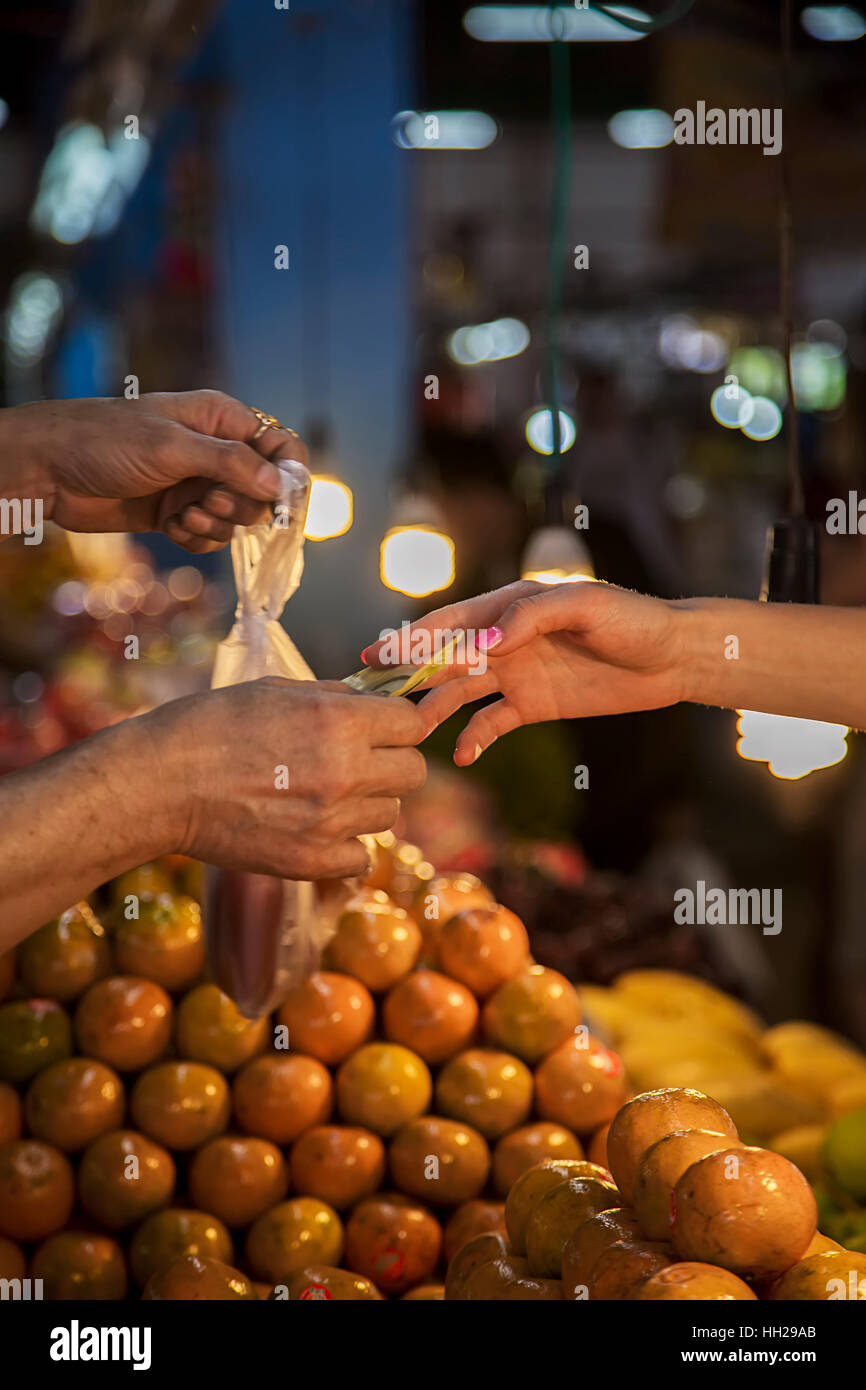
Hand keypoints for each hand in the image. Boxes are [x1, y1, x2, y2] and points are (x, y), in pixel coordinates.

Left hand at [10, 390, 306, 552]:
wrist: (49, 470)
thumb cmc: (106, 441)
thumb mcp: (173, 446)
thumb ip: (230, 463)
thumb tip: (280, 485)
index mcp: (221, 420)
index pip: (279, 447)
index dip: (288, 475)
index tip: (282, 502)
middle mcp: (215, 452)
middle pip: (262, 490)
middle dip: (242, 504)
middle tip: (209, 501)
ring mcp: (196, 484)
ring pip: (237, 518)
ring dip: (216, 524)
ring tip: (183, 514)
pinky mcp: (178, 513)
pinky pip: (210, 536)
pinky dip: (197, 538)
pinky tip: (171, 527)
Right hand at [141, 678, 427, 878]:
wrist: (161, 784)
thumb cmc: (211, 726)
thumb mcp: (276, 691)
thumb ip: (335, 697)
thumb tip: (377, 701)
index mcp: (338, 721)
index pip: (414, 723)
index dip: (400, 724)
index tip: (384, 729)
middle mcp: (344, 771)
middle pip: (413, 772)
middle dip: (392, 764)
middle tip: (358, 763)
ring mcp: (330, 821)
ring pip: (388, 814)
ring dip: (366, 804)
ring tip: (322, 795)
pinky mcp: (311, 861)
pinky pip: (361, 856)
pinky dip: (345, 846)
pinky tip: (314, 829)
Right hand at [361, 580, 686, 764]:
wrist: (673, 657)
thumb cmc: (634, 619)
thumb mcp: (586, 606)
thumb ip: (532, 616)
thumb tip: (484, 641)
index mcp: (510, 606)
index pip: (452, 623)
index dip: (412, 638)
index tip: (376, 655)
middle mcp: (505, 639)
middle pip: (445, 658)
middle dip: (408, 675)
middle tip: (371, 697)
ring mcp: (517, 673)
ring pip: (462, 692)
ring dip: (435, 710)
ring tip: (411, 733)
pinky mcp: (534, 704)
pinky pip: (493, 722)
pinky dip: (475, 737)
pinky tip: (461, 755)